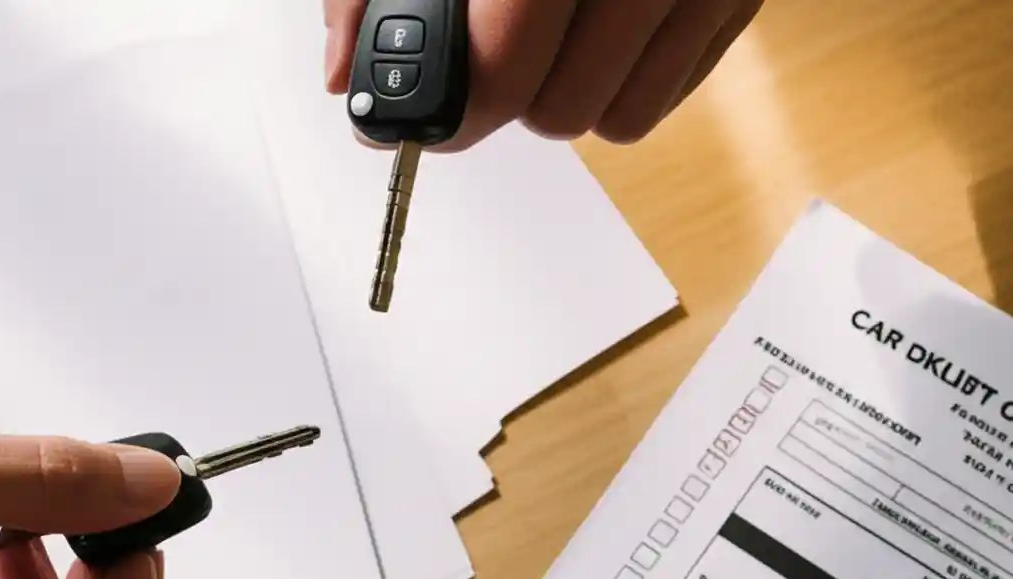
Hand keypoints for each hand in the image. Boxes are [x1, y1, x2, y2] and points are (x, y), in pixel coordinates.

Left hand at [323, 0, 763, 149]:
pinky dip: (627, 79)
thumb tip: (345, 76)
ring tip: (559, 30)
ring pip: (618, 121)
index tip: (432, 113)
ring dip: (574, 95)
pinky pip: (666, 97)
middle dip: (515, 97)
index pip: (504, 69)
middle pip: (559, 113)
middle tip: (501, 51)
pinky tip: (609, 22)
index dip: (458, 108)